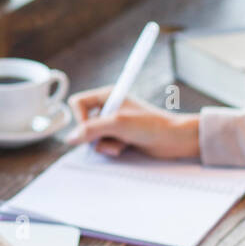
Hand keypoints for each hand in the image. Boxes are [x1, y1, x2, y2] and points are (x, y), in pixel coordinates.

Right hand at [66, 85, 199, 158]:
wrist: (174, 139)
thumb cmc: (151, 125)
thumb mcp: (118, 124)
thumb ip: (91, 129)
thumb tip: (70, 138)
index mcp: (107, 96)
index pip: (78, 103)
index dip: (80, 117)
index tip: (90, 127)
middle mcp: (108, 108)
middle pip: (83, 122)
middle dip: (94, 135)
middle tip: (109, 137)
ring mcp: (113, 124)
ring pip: (92, 137)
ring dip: (105, 144)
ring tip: (121, 144)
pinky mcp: (119, 137)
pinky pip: (103, 145)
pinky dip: (111, 149)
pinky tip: (125, 148)